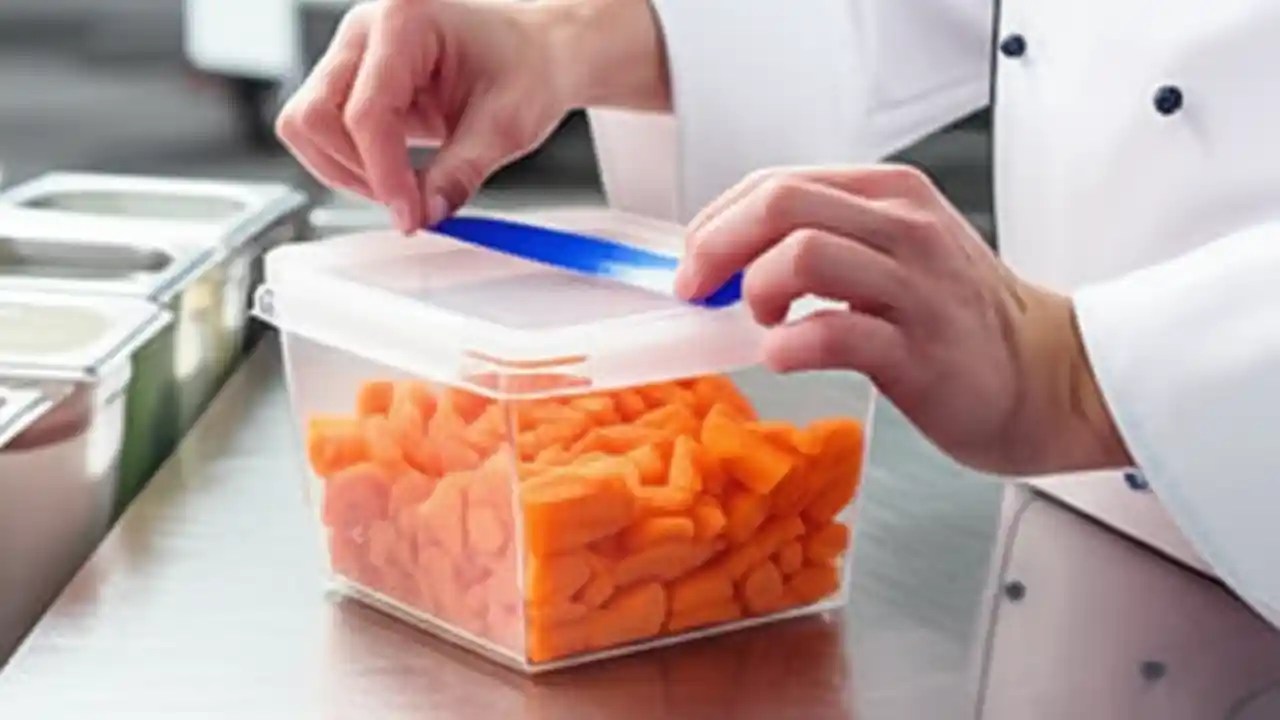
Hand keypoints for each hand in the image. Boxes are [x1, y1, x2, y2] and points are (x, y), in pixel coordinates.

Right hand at [276, 0, 669, 233]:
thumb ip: (461, 172)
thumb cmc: (527, 67)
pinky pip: (321, 131)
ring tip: (403, 188)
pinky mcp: (351, 81)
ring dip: (346, 171)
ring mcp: (353, 53)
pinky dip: (351, 164)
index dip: (382, 173)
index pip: (366, 111)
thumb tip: (427, 213)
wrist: (536, 53)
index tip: (409, 215)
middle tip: (408, 202)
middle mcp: (366, 30)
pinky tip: (393, 174)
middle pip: (315, 115)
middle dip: (357, 171)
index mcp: (404, 19)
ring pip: (306, 126)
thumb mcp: (507, 125)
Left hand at [675, 165, 1131, 475]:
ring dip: (757, 291)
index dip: (717, 219)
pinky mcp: (919, 349)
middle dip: (716, 245)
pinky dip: (789, 345)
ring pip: (802, 253)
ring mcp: (915, 286)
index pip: (775, 181)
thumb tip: (729, 256)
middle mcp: (903, 227)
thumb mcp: (896, 248)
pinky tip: (784, 355)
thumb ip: (826, 237)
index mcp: (889, 194)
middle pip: (780, 203)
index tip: (695, 260)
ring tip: (765, 320)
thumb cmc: (957, 315)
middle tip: (700, 289)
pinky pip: (833, 333)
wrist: (1045, 374)